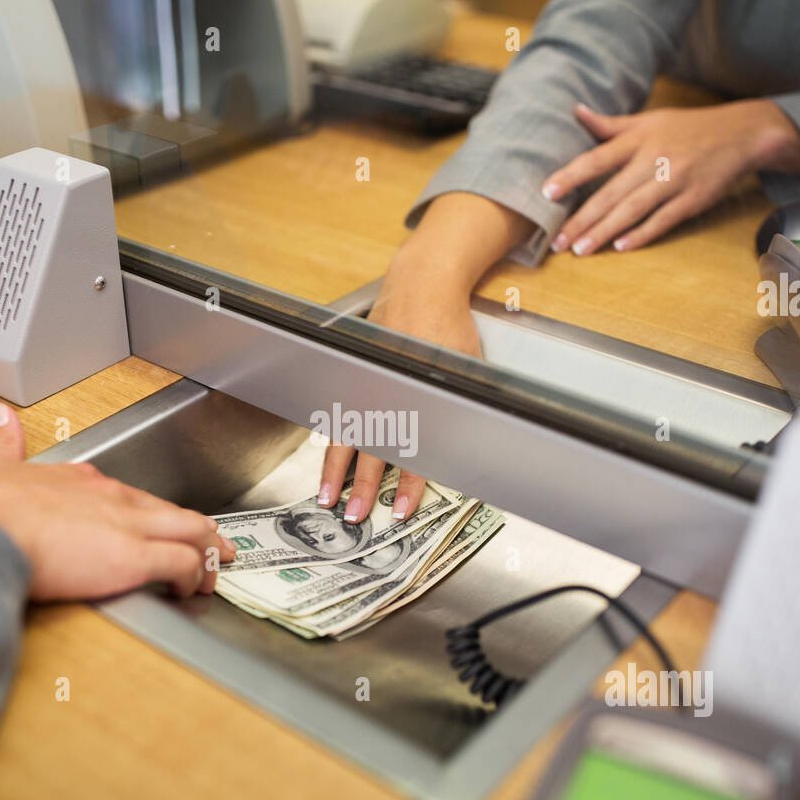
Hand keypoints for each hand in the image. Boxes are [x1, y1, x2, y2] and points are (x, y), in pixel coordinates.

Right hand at [0, 404, 234, 600]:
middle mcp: (109, 497)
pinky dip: (194, 575)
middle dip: (199, 530)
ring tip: (213, 571)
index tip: (161, 520)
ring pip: (189, 531)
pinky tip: (193, 587)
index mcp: (78, 480)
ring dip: (206, 553)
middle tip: (216, 544)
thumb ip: (1, 444)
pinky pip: (181, 564)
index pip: (131, 494)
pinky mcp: (131, 557)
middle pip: (171, 510)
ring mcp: (125, 525)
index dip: (150, 510)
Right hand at [317, 223, 488, 523]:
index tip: (403, 509)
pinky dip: (333, 442)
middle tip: (356, 515)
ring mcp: (366, 382)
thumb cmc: (448, 323)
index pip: (413, 448)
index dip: (409, 483)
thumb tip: (472, 449)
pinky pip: (341, 415)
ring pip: (347, 435)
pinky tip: (327, 463)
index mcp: (416, 390)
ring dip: (336, 470)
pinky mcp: (356, 375)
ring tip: (327, 497)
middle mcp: (386, 389)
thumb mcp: (468, 365)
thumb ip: (463, 405)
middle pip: (372, 447)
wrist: (422, 283)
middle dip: (363, 486)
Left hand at [543, 99, 799, 255]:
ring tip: (580, 250)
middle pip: (612, 193)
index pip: (598, 158)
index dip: (572, 175)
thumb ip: (610, 124)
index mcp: (640, 138)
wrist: (743, 134)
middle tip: (557, 242)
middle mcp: (655, 158)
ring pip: (633, 210)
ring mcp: (675, 180)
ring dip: (605, 231)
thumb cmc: (689, 128)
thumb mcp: (650, 119)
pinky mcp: (694, 199)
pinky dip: (642, 234)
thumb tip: (576, 112)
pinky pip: (663, 219)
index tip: (547, 192)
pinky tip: (621, 247)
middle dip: (582, 219)